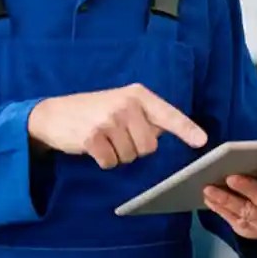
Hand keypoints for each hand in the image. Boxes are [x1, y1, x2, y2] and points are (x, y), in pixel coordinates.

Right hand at [28, 83, 207, 168]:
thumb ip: (145, 116)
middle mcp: (126, 105)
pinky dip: (104, 160)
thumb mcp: (122, 103)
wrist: (54, 114)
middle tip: (117, 135)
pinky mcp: (93, 137)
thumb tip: (165, 134)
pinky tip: (94, 146)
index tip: (202, 141)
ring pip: (131, 157)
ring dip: (118, 154)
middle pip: (149, 146)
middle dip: (136, 148)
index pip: (168, 114)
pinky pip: (112, 163)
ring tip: (104, 138)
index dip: (186, 129)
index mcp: (138, 95)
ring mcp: (109, 120)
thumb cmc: (94, 111)